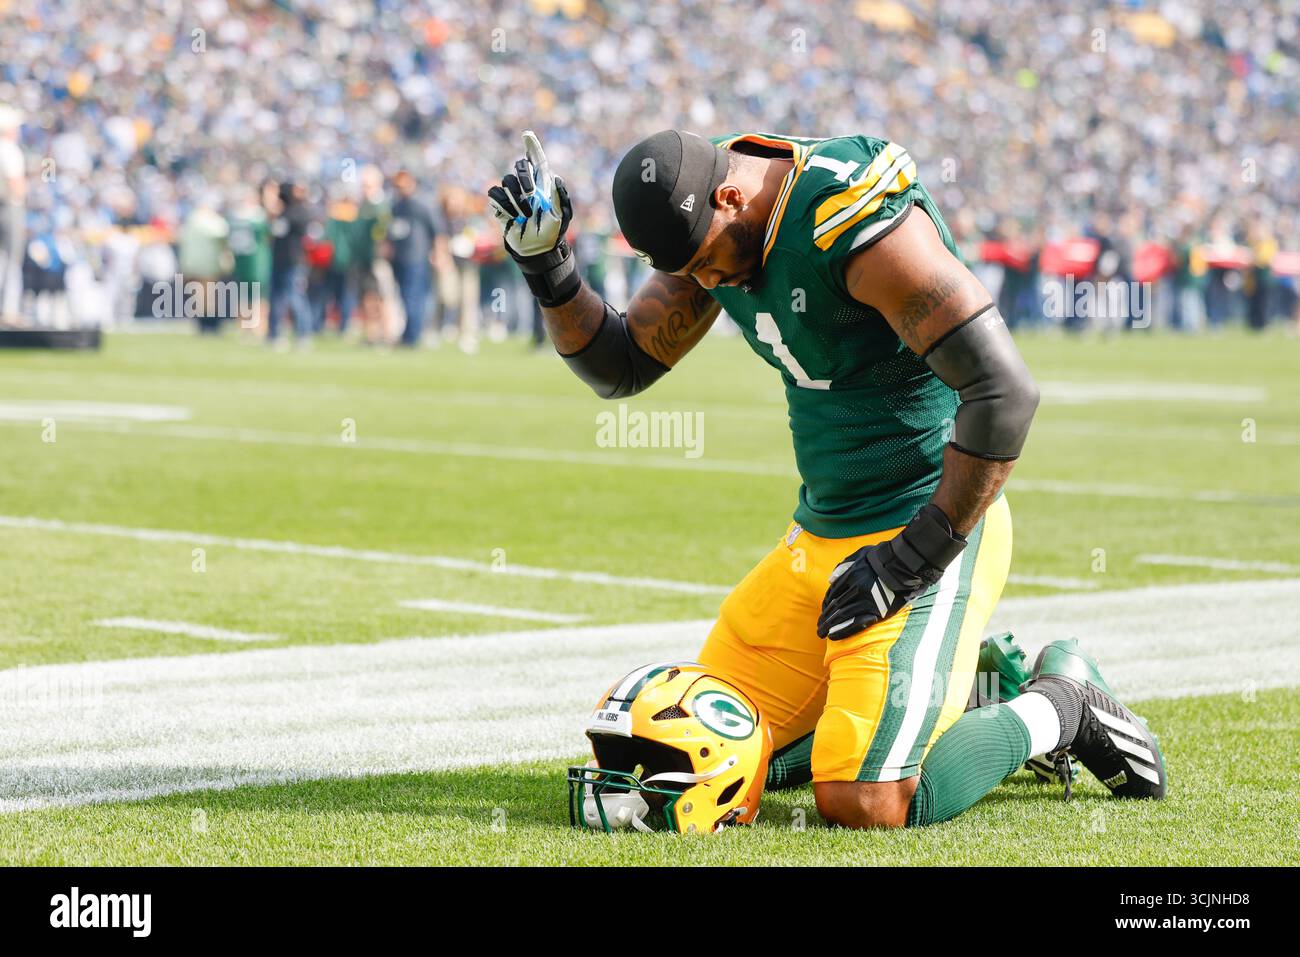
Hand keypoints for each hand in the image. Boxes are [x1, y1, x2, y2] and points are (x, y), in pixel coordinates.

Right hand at [487, 130, 572, 261]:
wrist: (536, 250)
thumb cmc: (552, 233)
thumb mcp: (562, 216)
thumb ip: (560, 196)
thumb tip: (553, 176)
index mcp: (544, 184)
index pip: (538, 161)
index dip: (532, 147)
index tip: (527, 135)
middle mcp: (527, 186)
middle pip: (521, 165)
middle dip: (525, 178)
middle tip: (532, 195)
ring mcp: (513, 194)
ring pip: (507, 180)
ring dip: (517, 198)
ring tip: (525, 214)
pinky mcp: (501, 205)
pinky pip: (496, 193)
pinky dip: (504, 204)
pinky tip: (513, 216)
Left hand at [816, 504, 966, 639]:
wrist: (905, 564)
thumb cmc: (883, 557)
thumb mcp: (860, 555)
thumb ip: (843, 566)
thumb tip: (830, 579)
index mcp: (850, 576)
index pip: (832, 593)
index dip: (826, 605)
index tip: (822, 613)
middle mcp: (855, 589)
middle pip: (835, 606)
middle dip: (824, 619)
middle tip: (818, 629)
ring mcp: (866, 600)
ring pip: (842, 616)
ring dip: (830, 626)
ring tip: (823, 634)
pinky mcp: (877, 611)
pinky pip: (856, 623)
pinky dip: (844, 630)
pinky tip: (834, 635)